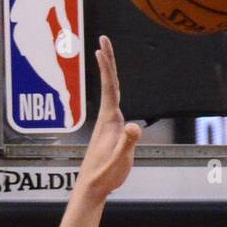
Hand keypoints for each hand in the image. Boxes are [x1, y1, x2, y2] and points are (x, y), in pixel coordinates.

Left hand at [75, 35, 141, 200]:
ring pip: (110, 92)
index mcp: (110, 121)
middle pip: (109, 84)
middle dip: (107, 61)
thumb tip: (134, 127)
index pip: (109, 88)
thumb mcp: (121, 159)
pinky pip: (113, 103)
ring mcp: (107, 124)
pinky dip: (113, 90)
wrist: (93, 186)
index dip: (106, 67)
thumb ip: (127, 143)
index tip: (101, 47)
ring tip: (106, 56)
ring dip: (109, 73)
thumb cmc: (106, 174)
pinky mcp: (110, 131)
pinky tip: (114, 90)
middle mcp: (107, 118)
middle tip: (104, 40)